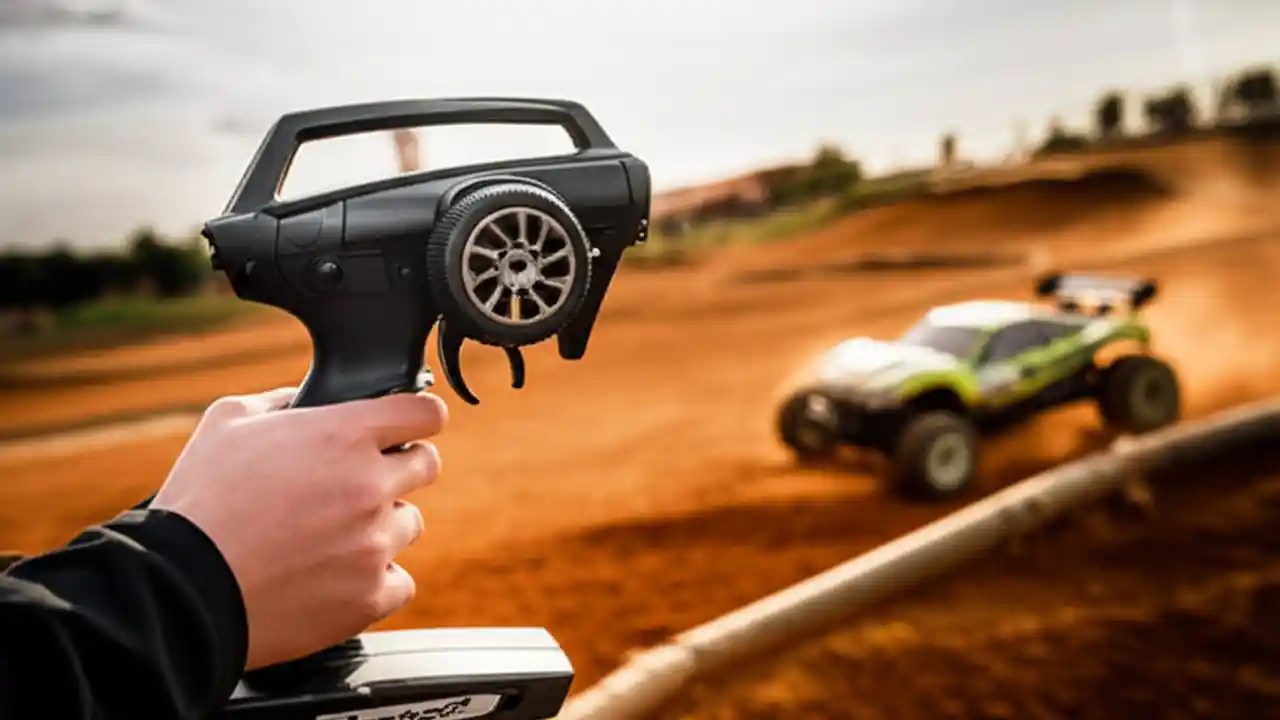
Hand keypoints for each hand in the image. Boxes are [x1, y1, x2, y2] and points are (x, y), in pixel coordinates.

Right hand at [151, 387, 446, 669]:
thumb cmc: (199, 503)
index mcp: (345, 435)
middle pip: (426, 467)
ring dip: (380, 527)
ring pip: (409, 525)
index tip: (406, 429)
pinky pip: (399, 581)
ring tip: (327, 537)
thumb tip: (305, 398)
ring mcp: (374, 543)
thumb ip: (280, 401)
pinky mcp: (370, 595)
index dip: (418, 419)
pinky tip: (335, 577)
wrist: (181, 588)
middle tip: (356, 486)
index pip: (426, 414)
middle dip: (398, 471)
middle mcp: (370, 486)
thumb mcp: (227, 422)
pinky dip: (374, 581)